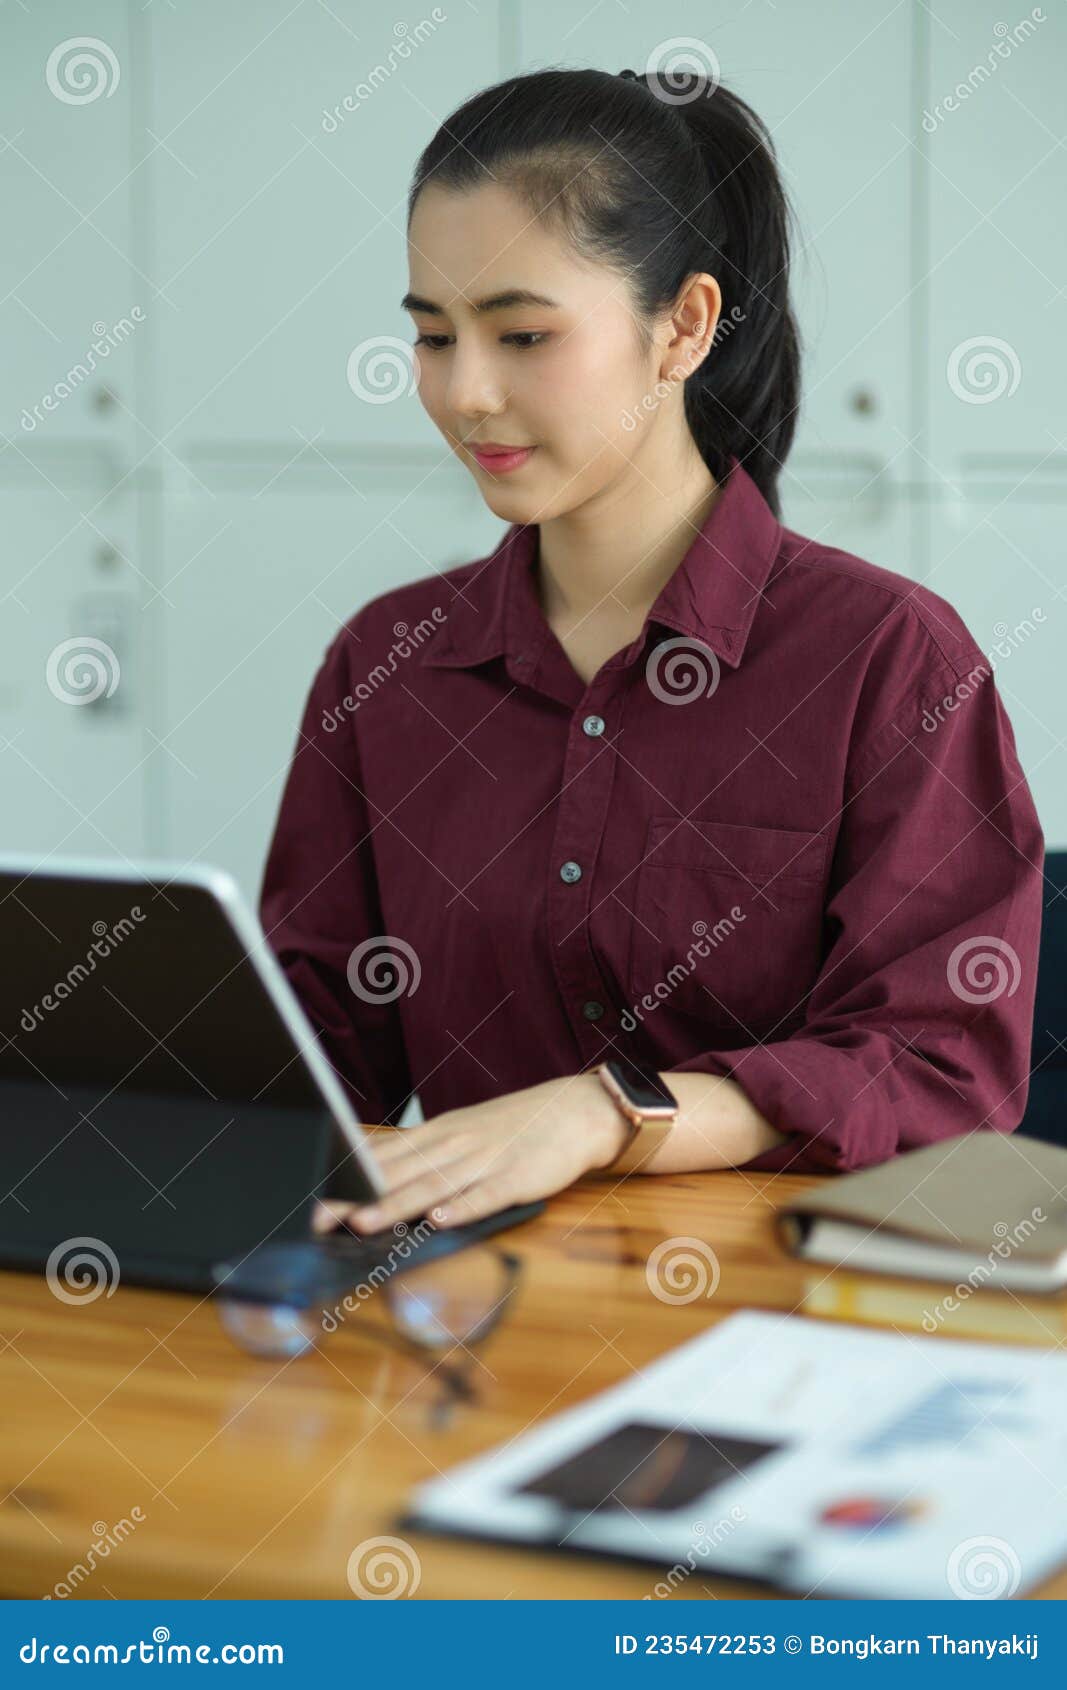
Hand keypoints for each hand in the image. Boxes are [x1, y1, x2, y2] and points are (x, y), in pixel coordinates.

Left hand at [311, 1072, 628, 1233]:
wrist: (576, 1110)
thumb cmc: (514, 1127)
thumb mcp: (462, 1131)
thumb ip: (422, 1155)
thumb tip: (374, 1175)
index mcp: (438, 1134)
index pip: (382, 1157)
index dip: (344, 1178)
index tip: (309, 1196)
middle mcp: (455, 1145)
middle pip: (397, 1174)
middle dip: (355, 1198)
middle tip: (317, 1219)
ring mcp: (486, 1160)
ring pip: (434, 1185)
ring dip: (397, 1204)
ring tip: (363, 1222)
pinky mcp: (518, 1177)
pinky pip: (487, 1195)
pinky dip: (464, 1207)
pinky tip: (441, 1219)